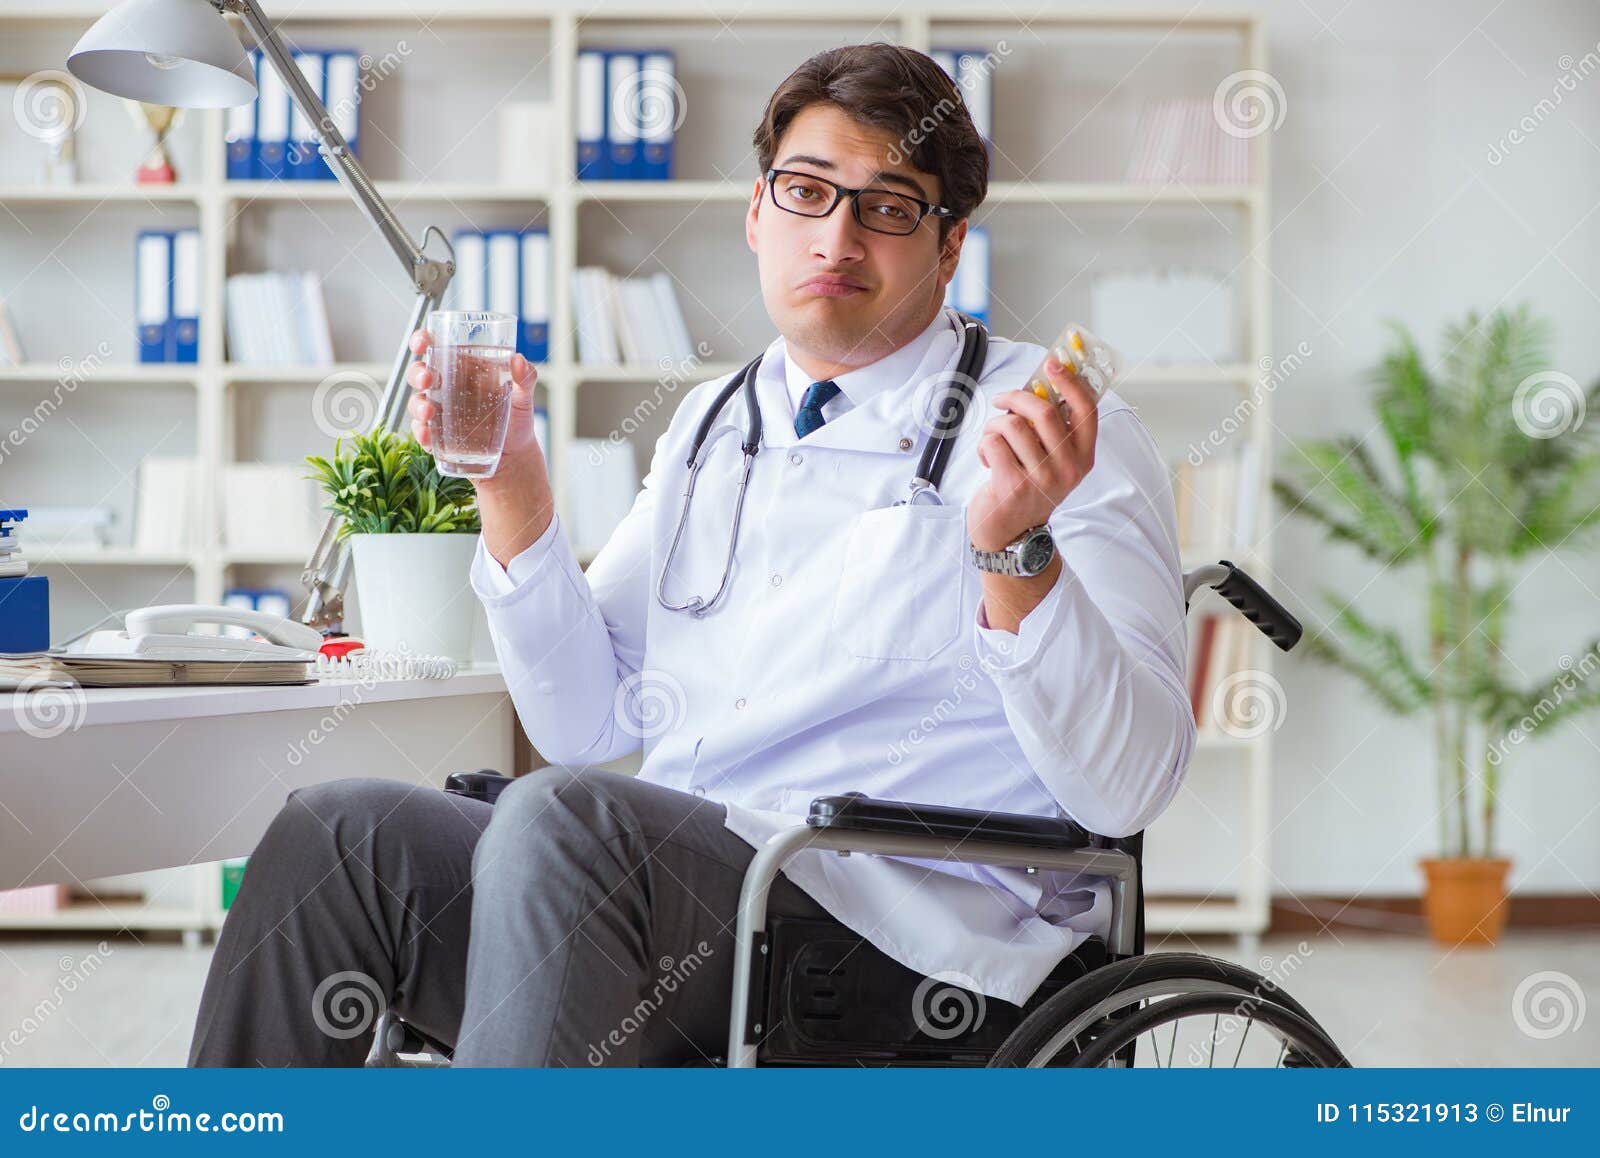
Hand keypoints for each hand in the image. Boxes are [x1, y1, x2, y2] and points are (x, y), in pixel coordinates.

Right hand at [405, 329, 547, 493]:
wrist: (516, 456)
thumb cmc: (517, 419)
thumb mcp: (524, 397)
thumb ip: (525, 378)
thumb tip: (519, 360)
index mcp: (463, 369)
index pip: (436, 347)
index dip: (422, 340)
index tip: (422, 343)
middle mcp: (446, 388)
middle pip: (419, 373)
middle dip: (418, 373)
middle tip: (428, 379)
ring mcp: (439, 412)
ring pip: (417, 402)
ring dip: (418, 405)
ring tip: (429, 412)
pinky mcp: (438, 436)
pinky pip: (422, 431)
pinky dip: (421, 432)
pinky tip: (428, 435)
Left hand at [967, 355, 1098, 551]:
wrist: (1010, 533)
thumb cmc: (1028, 486)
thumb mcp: (1051, 460)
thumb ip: (1051, 428)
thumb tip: (1040, 385)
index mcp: (1083, 457)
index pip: (1086, 410)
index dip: (1070, 382)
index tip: (1051, 364)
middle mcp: (1068, 468)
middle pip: (1043, 411)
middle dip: (1016, 398)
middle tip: (1001, 401)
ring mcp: (1041, 479)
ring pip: (1012, 425)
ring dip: (994, 425)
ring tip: (992, 439)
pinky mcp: (1012, 485)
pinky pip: (992, 443)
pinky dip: (983, 444)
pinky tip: (987, 459)